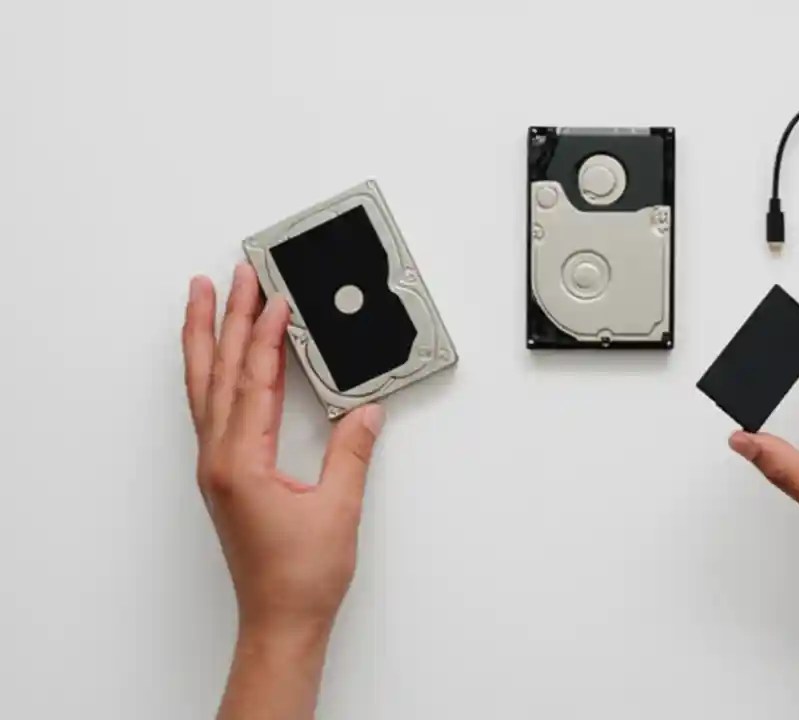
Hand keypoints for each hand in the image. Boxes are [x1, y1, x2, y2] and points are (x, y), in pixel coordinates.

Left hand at [182, 263, 384, 638]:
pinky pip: (210, 409)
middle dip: (226, 320)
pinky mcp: (225, 475)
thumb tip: (363, 412)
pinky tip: (219, 359)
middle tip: (234, 276)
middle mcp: (219, 460)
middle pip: (218, 374)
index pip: (254, 383)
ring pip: (205, 388)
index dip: (266, 337)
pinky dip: (212, 373)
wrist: (280, 621)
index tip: (275, 299)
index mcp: (242, 463)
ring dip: (207, 339)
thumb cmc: (301, 577)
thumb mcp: (337, 510)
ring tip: (206, 298)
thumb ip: (351, 455)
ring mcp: (217, 467)